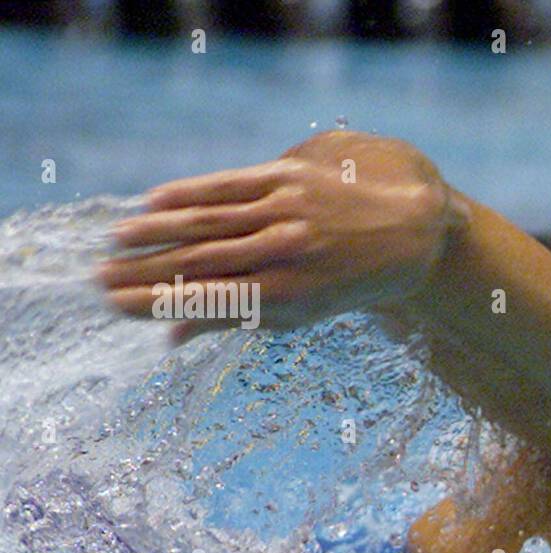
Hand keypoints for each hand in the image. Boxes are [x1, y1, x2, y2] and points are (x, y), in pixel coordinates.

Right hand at [98, 131, 467, 343]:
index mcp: (290, 296)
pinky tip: (153, 203)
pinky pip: (228, 185)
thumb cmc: (351, 280)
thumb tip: (173, 338)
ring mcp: (287, 212)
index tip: (115, 305)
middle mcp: (286, 254)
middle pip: (199, 262)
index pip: (208, 299)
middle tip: (98, 278)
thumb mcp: (305, 311)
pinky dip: (188, 194)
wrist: (412, 229)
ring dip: (155, 233)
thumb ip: (238, 319)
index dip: (157, 302)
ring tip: (115, 243)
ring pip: (207, 223)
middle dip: (144, 272)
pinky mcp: (289, 176)